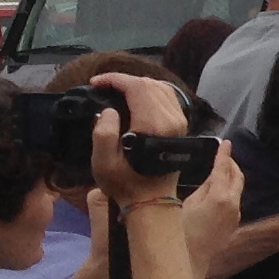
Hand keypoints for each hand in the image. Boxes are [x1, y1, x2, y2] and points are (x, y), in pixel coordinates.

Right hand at [91, 72, 190, 205]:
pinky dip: (150, 91)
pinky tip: (135, 97)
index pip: (137, 87)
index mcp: (154, 125)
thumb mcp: (103, 163)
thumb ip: (103, 134)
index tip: (96, 82)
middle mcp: (172, 119)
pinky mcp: (182, 125)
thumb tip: (109, 110)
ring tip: (116, 89)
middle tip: (103, 85)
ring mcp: (180, 121)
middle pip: (149, 84)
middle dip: (124, 80)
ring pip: (161, 88)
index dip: (115, 79)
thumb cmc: (124, 183)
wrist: (152, 199)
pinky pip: (168, 97)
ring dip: (137, 84)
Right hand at [181, 141, 242, 278]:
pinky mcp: (234, 222)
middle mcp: (233, 203)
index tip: (226, 142)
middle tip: (222, 154)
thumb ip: (202, 188)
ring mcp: (236, 213)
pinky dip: (229, 190)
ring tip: (219, 169)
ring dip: (230, 177)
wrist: (191, 259)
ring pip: (237, 188)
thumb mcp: (186, 204)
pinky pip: (234, 199)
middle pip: (237, 177)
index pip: (223, 169)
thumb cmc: (181, 231)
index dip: (224, 154)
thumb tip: (210, 177)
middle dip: (231, 164)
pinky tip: (217, 189)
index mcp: (220, 196)